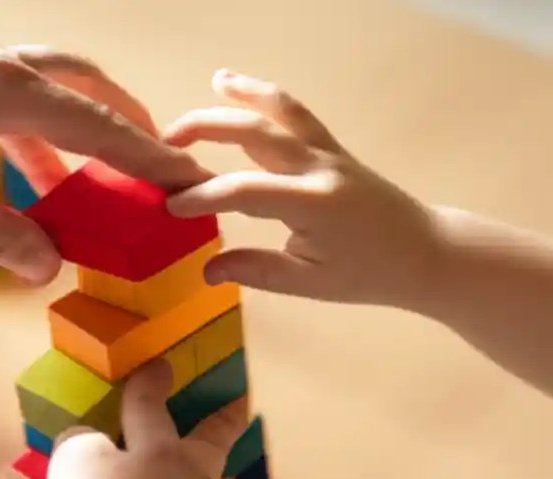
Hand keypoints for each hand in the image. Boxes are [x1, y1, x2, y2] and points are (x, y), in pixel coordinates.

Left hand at [0, 33, 209, 281]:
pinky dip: (27, 130)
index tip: (190, 178)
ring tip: (91, 177)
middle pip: (84, 85)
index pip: (99, 125)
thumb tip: (49, 265)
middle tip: (153, 163)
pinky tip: (19, 168)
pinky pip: (5, 96)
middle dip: (124, 125)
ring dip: (74, 128)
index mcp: (4, 90)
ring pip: (44, 87)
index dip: (148, 158)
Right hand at [165, 69, 446, 308]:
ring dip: (245, 93)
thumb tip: (207, 270)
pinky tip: (242, 89)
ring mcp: (328, 153)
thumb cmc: (369, 274)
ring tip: (216, 80)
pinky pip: (296, 114)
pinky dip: (267, 98)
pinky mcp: (332, 148)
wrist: (425, 253)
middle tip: (166, 143)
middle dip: (207, 128)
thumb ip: (257, 271)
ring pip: (281, 110)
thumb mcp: (310, 284)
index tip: (170, 207)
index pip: (244, 191)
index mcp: (313, 204)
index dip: (202, 195)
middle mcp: (319, 168)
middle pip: (255, 132)